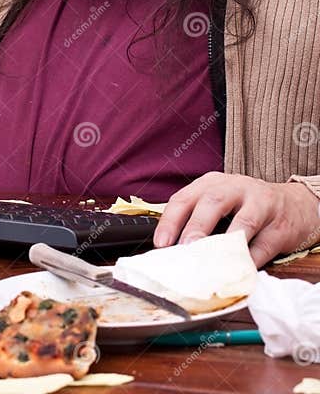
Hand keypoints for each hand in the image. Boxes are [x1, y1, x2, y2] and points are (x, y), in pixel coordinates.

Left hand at [152, 171, 319, 267]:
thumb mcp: (219, 203)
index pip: (185, 197)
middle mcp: (236, 187)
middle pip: (213, 202)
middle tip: (185, 249)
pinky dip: (251, 260)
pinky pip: (264, 245)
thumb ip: (197, 220)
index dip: (171, 220)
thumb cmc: (246, 206)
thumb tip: (172, 252)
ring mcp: (261, 204)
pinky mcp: (281, 225)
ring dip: (226, 244)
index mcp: (213, 183)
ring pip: (244, 222)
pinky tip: (239, 272)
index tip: (161, 244)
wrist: (294, 204)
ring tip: (212, 261)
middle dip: (196, 226)